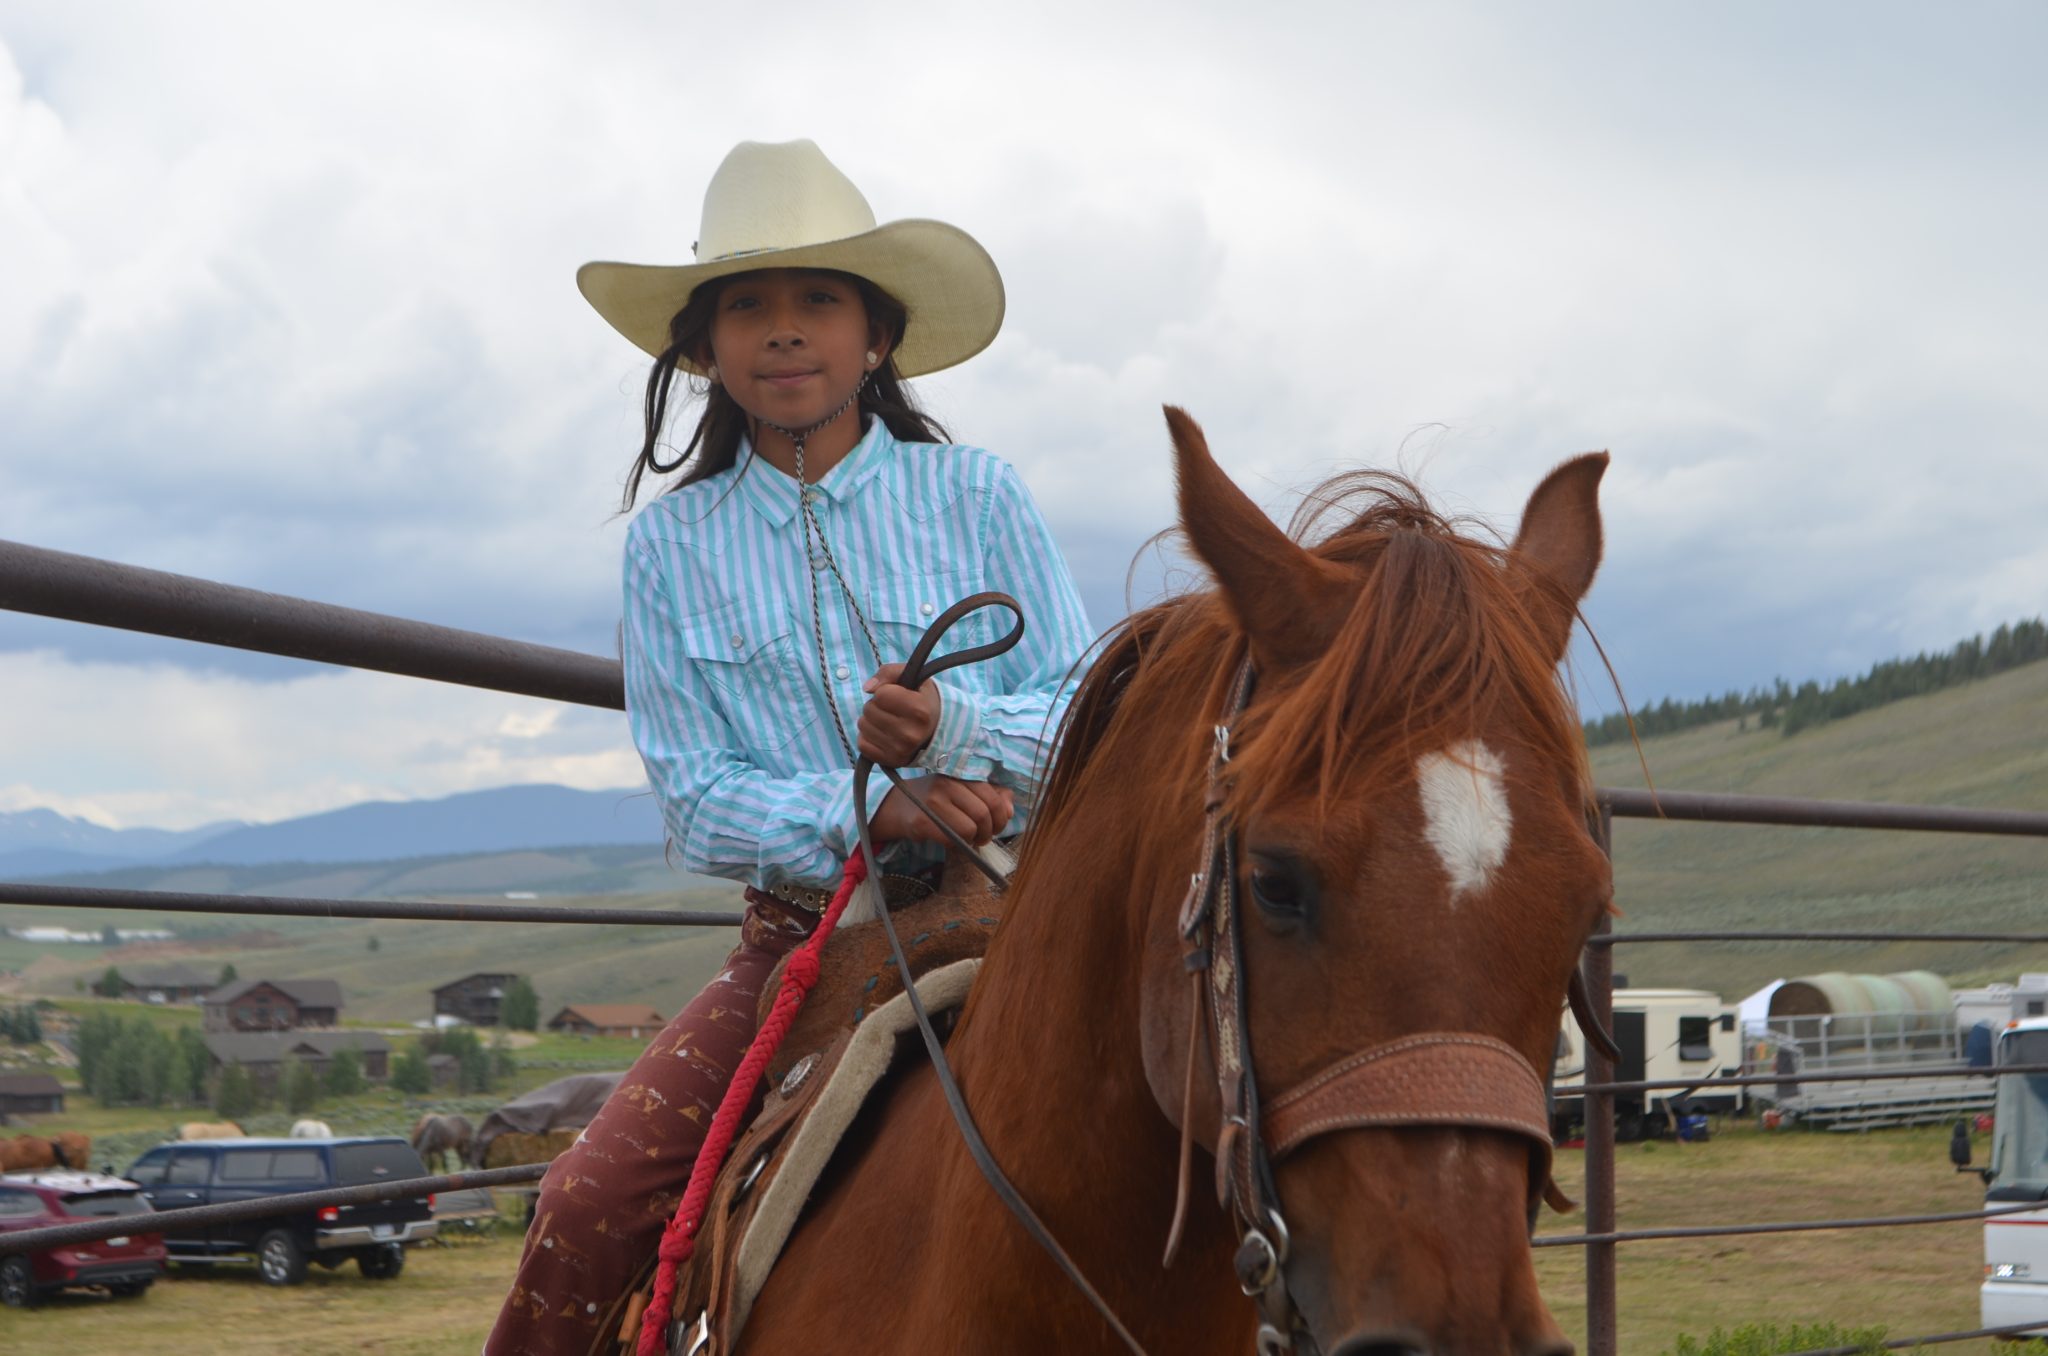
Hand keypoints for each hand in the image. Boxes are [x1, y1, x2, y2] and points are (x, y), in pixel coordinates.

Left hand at [858, 663, 941, 766]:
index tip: (897, 695)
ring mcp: (900, 750)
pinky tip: (882, 734)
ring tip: (887, 720)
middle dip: (876, 705)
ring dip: (871, 720)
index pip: (881, 694)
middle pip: (869, 710)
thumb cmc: (921, 700)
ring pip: (863, 726)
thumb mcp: (912, 678)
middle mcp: (910, 734)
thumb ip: (889, 672)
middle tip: (892, 709)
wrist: (936, 730)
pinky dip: (868, 736)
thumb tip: (868, 688)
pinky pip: (862, 744)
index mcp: (920, 711)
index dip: (885, 690)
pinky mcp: (890, 761)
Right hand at [870, 776, 1014, 847]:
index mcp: (961, 774)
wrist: (900, 805)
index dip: (1001, 817)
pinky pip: (952, 839)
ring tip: (970, 839)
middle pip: (984, 814)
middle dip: (990, 832)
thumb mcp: (965, 790)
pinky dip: (958, 845)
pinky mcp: (922, 822)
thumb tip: (1009, 810)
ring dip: (974, 840)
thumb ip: (992, 796)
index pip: (993, 797)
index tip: (997, 826)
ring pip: (970, 828)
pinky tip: (953, 841)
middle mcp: (947, 784)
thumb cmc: (939, 798)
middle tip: (984, 837)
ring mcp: (933, 802)